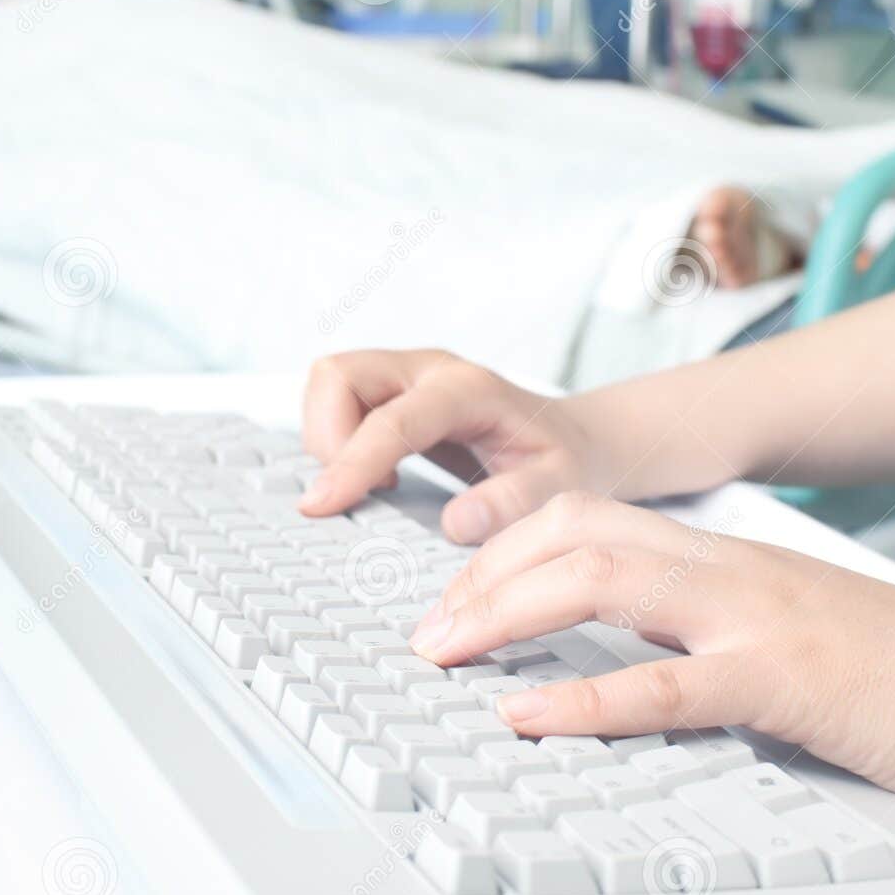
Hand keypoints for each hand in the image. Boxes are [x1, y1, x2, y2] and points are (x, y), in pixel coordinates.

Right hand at [298, 350, 619, 543]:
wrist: (573, 439)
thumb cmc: (564, 462)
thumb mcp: (559, 488)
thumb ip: (514, 503)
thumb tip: (456, 523)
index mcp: (469, 391)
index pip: (393, 418)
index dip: (351, 461)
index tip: (321, 505)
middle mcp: (430, 370)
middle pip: (339, 375)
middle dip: (327, 437)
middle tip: (361, 493)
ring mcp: (407, 375)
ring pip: (328, 383)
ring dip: (329, 439)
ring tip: (375, 485)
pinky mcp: (392, 391)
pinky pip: (336, 400)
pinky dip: (336, 440)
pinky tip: (377, 475)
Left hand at [410, 491, 894, 811]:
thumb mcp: (786, 632)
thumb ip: (706, 633)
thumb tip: (627, 661)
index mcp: (724, 559)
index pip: (590, 519)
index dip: (508, 549)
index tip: (458, 598)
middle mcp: (729, 571)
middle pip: (575, 531)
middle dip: (484, 573)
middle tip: (430, 631)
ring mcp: (755, 619)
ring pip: (603, 581)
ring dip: (507, 612)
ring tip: (446, 652)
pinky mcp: (785, 680)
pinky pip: (665, 684)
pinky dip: (585, 699)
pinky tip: (529, 713)